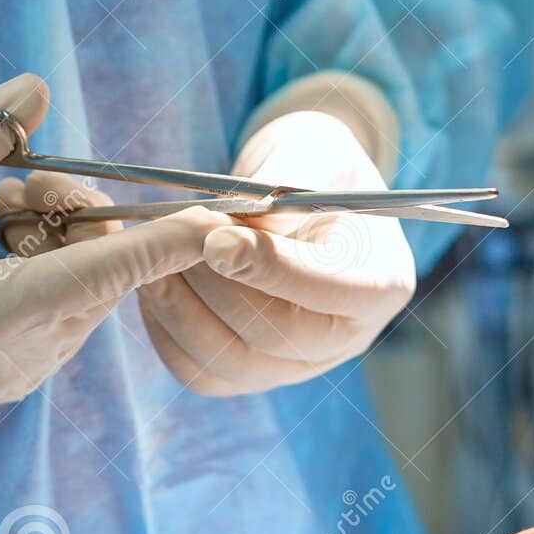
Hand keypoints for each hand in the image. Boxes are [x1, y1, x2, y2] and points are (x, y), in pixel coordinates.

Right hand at [0, 74, 226, 410]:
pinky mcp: (2, 384)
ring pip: (81, 299)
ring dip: (60, 247)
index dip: (168, 241)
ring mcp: (10, 382)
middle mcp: (13, 361)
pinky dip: (45, 279)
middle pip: (96, 278)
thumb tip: (39, 91)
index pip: (104, 272)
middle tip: (18, 182)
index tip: (228, 222)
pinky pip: (58, 321)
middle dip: (81, 218)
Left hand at [135, 110, 415, 395]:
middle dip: (215, 285)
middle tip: (172, 238)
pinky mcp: (251, 374)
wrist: (299, 196)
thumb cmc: (312, 167)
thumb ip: (278, 195)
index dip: (270, 268)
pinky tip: (153, 284)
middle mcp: (347, 338)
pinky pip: (201, 372)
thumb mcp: (310, 158)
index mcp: (381, 281)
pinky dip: (166, 331)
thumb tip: (228, 233)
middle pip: (275, 335)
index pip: (332, 289)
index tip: (217, 237)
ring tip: (154, 256)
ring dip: (181, 308)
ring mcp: (297, 365)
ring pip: (230, 362)